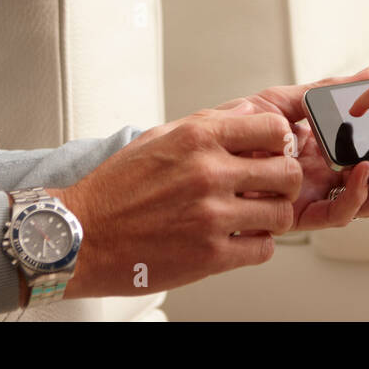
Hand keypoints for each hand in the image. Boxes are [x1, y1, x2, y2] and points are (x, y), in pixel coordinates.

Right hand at [53, 106, 300, 297]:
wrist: (81, 235)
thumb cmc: (116, 187)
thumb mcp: (160, 137)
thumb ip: (210, 122)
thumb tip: (250, 112)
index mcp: (198, 138)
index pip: (273, 130)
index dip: (280, 144)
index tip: (272, 154)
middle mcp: (208, 173)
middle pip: (287, 173)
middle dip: (285, 182)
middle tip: (271, 189)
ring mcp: (211, 216)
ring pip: (281, 214)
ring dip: (272, 217)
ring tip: (254, 216)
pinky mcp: (210, 256)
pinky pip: (263, 249)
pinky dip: (256, 245)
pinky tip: (239, 239)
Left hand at [215, 65, 368, 229]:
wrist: (189, 152)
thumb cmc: (230, 127)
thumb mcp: (282, 99)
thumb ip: (327, 91)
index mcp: (326, 151)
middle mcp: (324, 178)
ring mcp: (312, 198)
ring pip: (365, 201)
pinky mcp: (296, 216)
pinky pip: (334, 213)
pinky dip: (353, 195)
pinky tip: (361, 173)